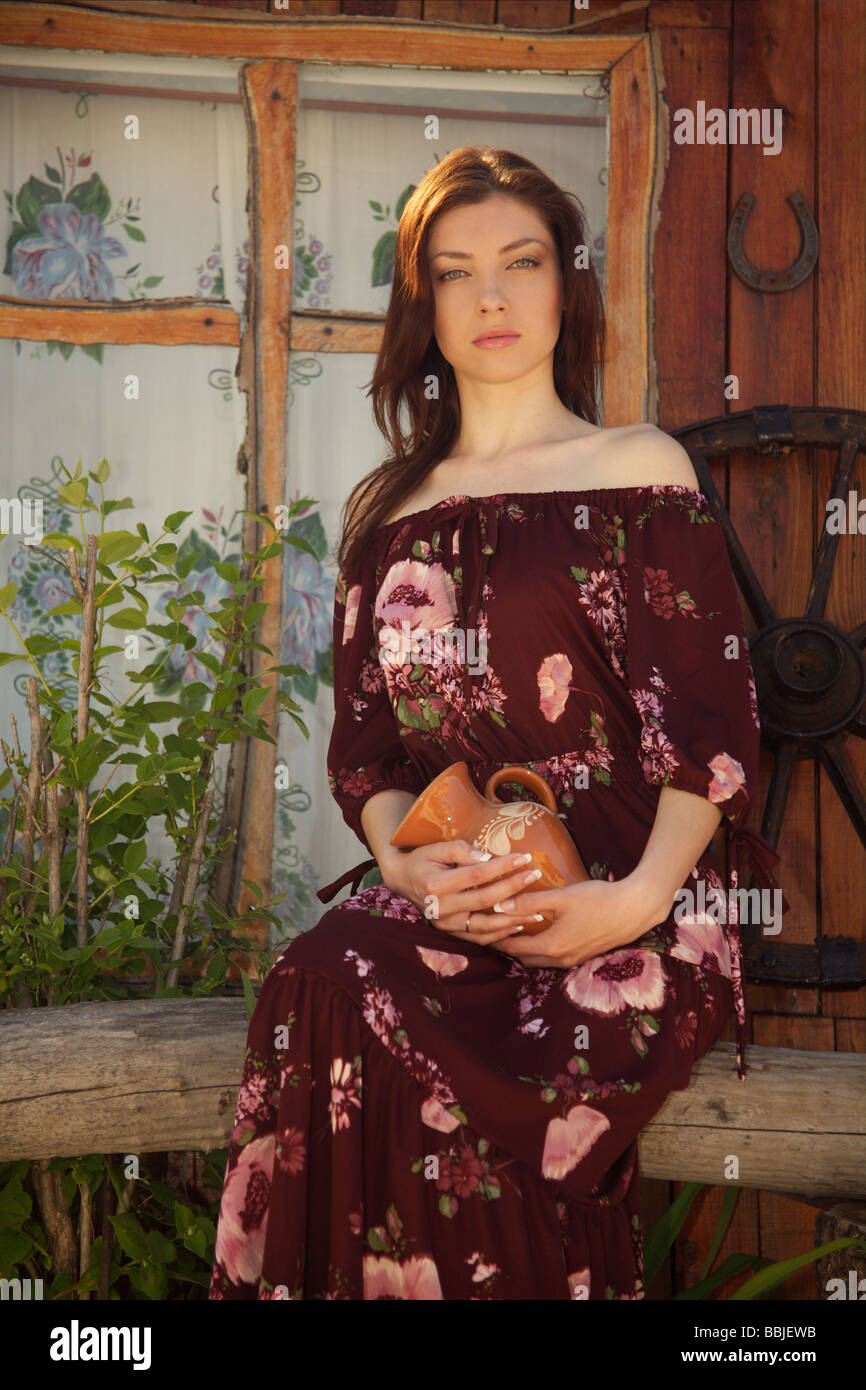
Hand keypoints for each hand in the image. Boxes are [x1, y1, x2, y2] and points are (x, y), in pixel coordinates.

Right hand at [380, 839, 546, 945]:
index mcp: (436, 884)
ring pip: (484, 926)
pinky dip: (500, 935)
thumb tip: (488, 858)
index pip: (476, 875)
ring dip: (513, 919)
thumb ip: (461, 850)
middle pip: (485, 900)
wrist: (402, 880)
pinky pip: (478, 938)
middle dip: (514, 888)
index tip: (524, 857)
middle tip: (535, 876)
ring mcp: (445, 924)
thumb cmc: (423, 859)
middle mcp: (440, 908)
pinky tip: (519, 926)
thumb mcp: (437, 848)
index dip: (502, 866)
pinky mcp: (450, 933)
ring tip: (537, 911)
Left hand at [490, 875, 666, 967]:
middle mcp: (560, 959)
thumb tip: (500, 904)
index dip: (495, 938)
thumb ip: (530, 902)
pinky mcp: (584, 955)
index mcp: (551, 946)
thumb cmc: (599, 899)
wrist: (636, 909)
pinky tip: (540, 933)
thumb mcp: (562, 897)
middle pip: (524, 958)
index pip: (513, 947)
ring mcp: (574, 960)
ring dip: (525, 949)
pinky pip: (553, 958)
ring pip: (539, 960)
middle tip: (492, 931)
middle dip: (507, 946)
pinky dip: (541, 949)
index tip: (481, 927)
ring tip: (512, 932)